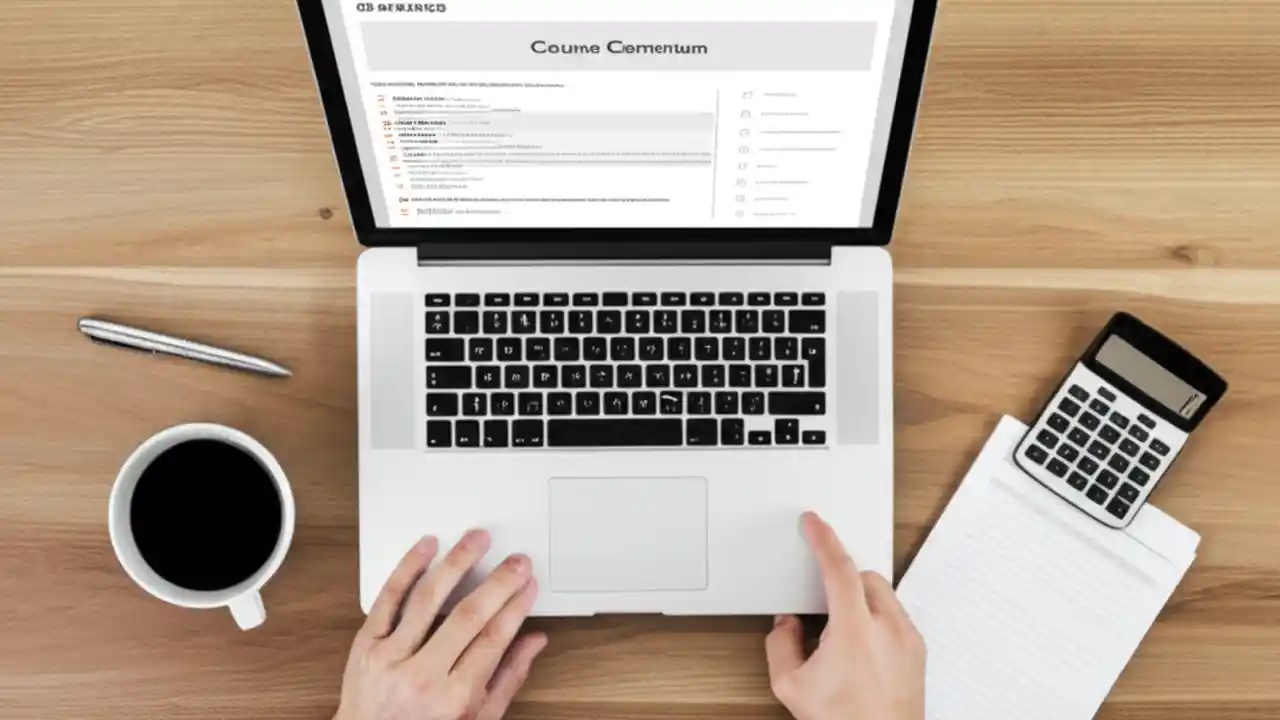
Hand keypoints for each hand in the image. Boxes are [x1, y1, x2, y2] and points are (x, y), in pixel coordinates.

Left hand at [334, 530, 546, 719]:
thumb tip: (533, 642)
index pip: (493, 639)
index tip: (529, 586)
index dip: (516, 607)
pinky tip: (427, 548)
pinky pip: (388, 598)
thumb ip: (506, 680)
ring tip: (476, 540)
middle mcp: (421, 677)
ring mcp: (389, 658)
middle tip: (517, 561)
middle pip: (468, 616)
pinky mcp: (364, 644)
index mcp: (453, 698)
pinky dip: (408, 568)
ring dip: (457, 563)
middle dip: (499, 582)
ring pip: (428, 599)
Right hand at [765, 512, 925, 719]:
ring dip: (860, 601)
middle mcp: (888, 629)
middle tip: (822, 609)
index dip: (823, 540)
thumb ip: (780, 644)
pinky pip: (897, 617)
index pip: (838, 569)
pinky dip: (877, 619)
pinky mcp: (918, 651)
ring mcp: (908, 639)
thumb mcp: (791, 685)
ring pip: (883, 595)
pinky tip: (862, 648)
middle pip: (864, 577)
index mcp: (854, 631)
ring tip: (843, 636)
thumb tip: (786, 624)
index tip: (814, 523)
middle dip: (841, 581)